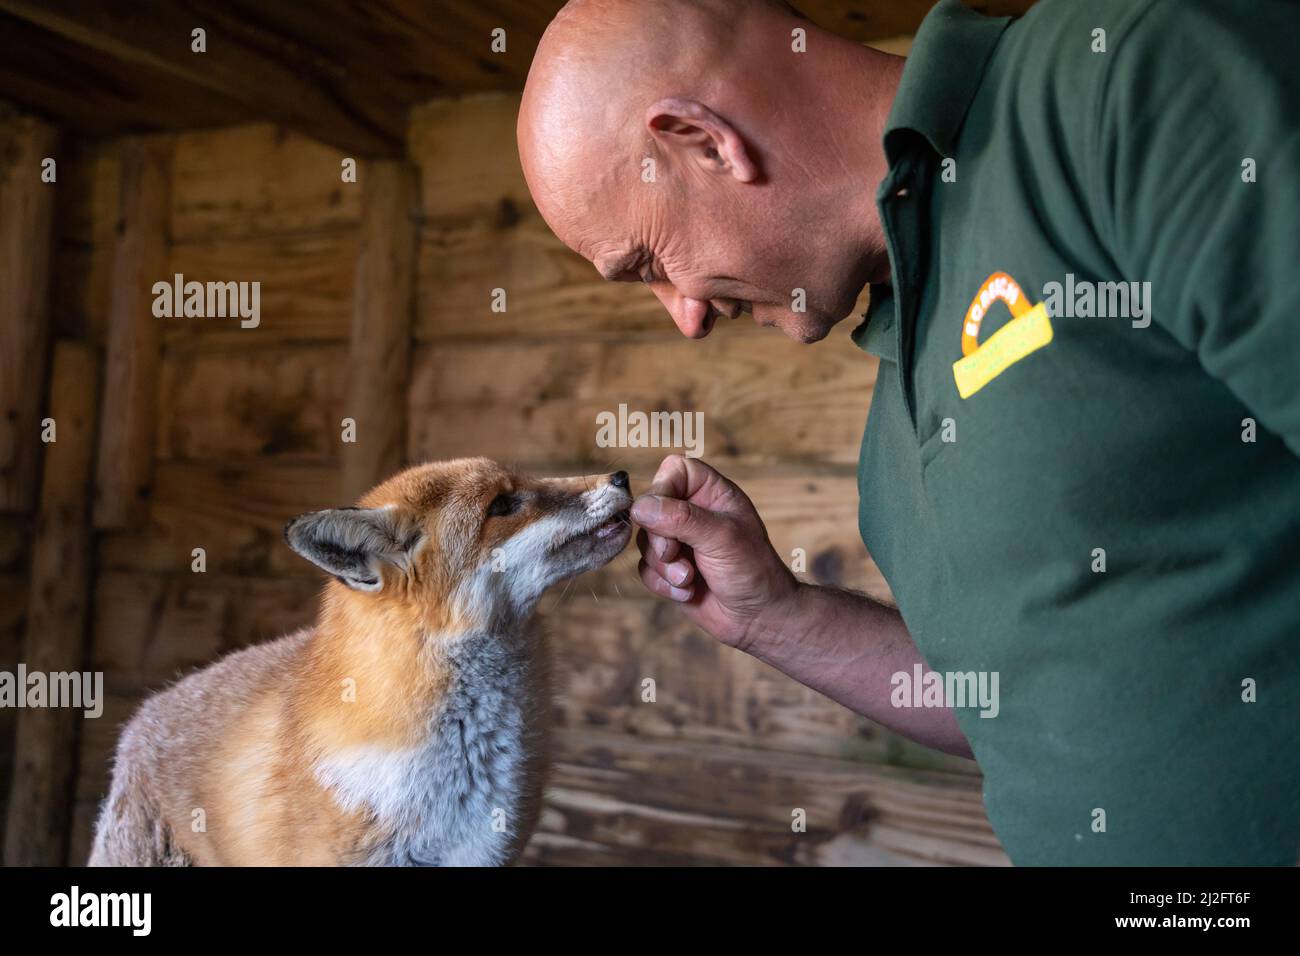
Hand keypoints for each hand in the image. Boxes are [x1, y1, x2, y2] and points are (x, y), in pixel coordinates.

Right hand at [632, 455, 797, 649]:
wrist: (757, 617)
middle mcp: (692, 512)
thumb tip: (640, 507)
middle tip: (676, 555)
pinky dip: (662, 584)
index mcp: (711, 493)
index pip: (674, 470)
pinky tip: (687, 592)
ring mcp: (679, 541)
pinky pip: (645, 569)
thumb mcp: (722, 537)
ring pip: (645, 542)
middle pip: (649, 508)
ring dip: (663, 566)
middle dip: (659, 539)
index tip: (663, 514)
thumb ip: (681, 518)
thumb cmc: (752, 571)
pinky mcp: (669, 568)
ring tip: (689, 579)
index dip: (662, 488)